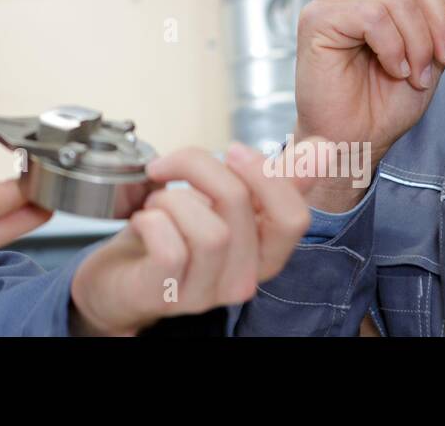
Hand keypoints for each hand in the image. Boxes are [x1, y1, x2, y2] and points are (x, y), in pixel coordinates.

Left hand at [69, 143, 312, 334]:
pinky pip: (170, 250)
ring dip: (171, 199)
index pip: (294, 218)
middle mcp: (242, 277)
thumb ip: (273, 178)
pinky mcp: (167, 296)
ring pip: (209, 232)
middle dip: (198, 167)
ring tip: (157, 203)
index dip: (266, 175)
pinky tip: (144, 221)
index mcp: (263, 251)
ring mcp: (206, 293)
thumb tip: (325, 149)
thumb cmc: (174, 235)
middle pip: (240, 206)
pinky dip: (151, 221)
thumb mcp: (223, 199)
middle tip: (170, 165)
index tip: (233, 149)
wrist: (119, 278)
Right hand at [293, 0, 444, 209]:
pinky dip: (393, 48)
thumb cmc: (386, 103)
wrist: (354, 141)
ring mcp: (332, 1)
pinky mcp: (317, 19)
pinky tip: (392, 70)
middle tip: (443, 61)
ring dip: (418, 43)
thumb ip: (437, 17)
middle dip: (441, 20)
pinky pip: (372, 16)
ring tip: (413, 75)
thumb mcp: (429, 53)